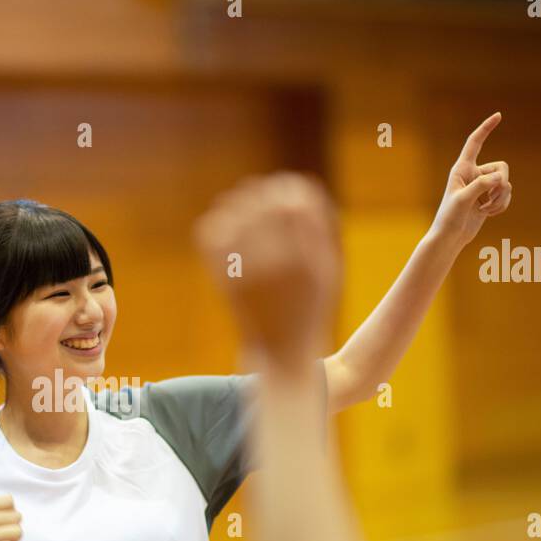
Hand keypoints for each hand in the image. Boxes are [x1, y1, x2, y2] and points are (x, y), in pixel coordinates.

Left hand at [194, 171, 340, 369]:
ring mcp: (249, 274)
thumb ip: (319, 227)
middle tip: (259, 195)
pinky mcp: (226, 282)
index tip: (284, 191)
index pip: (295, 203)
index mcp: (309, 260)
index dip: (287, 189)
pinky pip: (211, 237)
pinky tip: (224, 228)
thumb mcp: (328, 270)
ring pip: (234, 216)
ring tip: (241, 209)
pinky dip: (216, 225)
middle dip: (262, 194)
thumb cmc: (310, 310)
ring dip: (237, 206)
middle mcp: (279, 265)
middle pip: (264, 205)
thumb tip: (300, 186)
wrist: (282, 355)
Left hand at [430, 111, 511, 248]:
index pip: (475, 143)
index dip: (485, 128)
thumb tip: (501, 178)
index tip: (498, 115)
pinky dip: (502, 205)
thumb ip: (481, 186)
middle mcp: (473, 174)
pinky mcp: (489, 198)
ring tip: (487, 210)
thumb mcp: (463, 200)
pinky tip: (489, 214)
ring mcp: (482, 186)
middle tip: (490, 198)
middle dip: (501, 183)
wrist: (450, 237)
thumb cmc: (450, 218)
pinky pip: (506, 195)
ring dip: (501, 198)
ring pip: (506, 183)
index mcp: (462, 169)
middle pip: (502, 167)